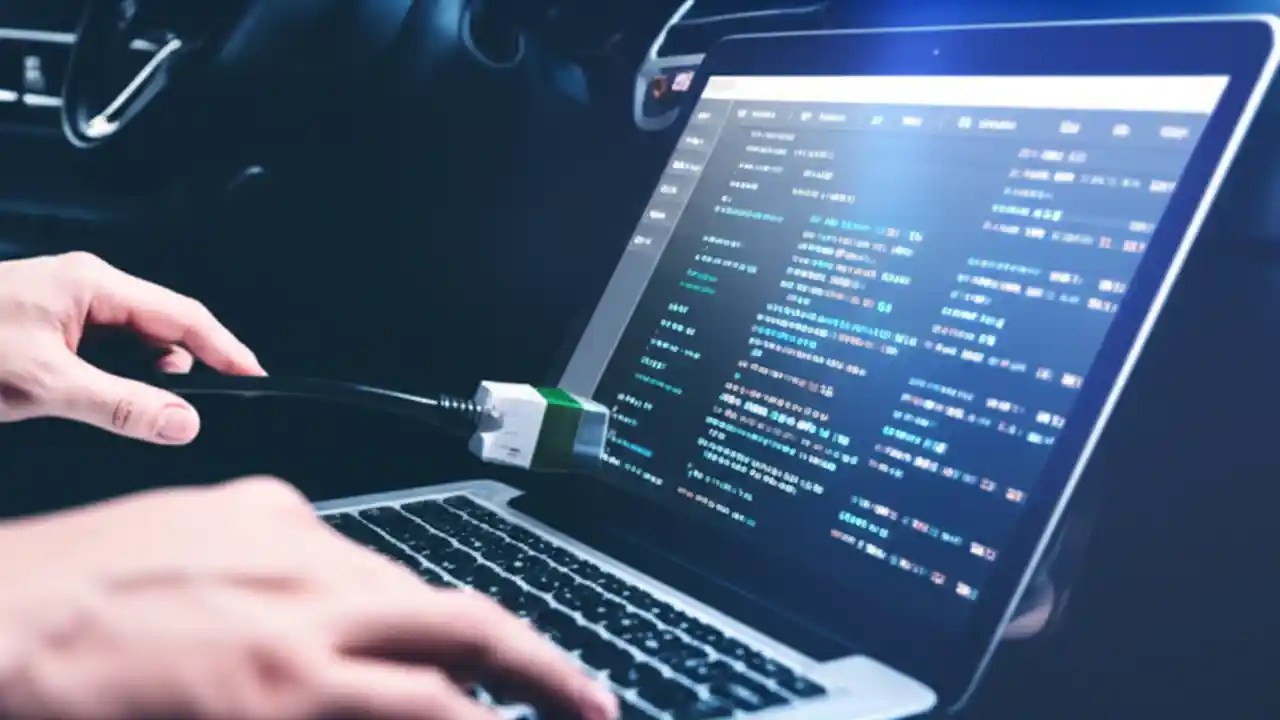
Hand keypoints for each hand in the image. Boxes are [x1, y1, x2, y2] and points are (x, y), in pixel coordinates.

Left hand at [0, 252, 263, 443]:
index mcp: (92, 284)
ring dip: (142, 380)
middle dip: (182, 372)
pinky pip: (103, 355)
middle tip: (188, 414)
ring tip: (137, 413)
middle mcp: (85, 289)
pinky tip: (106, 405)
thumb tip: (183, 422)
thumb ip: (118, 405)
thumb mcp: (45, 382)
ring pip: (131, 347)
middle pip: (162, 331)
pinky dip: (114, 382)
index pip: (183, 315)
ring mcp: (66, 309)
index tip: (254, 379)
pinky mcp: (48, 332)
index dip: (225, 350)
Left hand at [0, 477, 617, 719]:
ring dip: (446, 628)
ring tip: (462, 666)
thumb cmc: (68, 703)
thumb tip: (405, 713)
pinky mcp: (252, 502)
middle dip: (545, 666)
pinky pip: (340, 546)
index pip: (442, 704)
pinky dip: (362, 591)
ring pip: (408, 582)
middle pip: (467, 622)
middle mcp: (300, 601)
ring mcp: (281, 539)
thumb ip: (325, 716)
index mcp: (284, 680)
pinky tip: (343, 616)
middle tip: (586, 697)